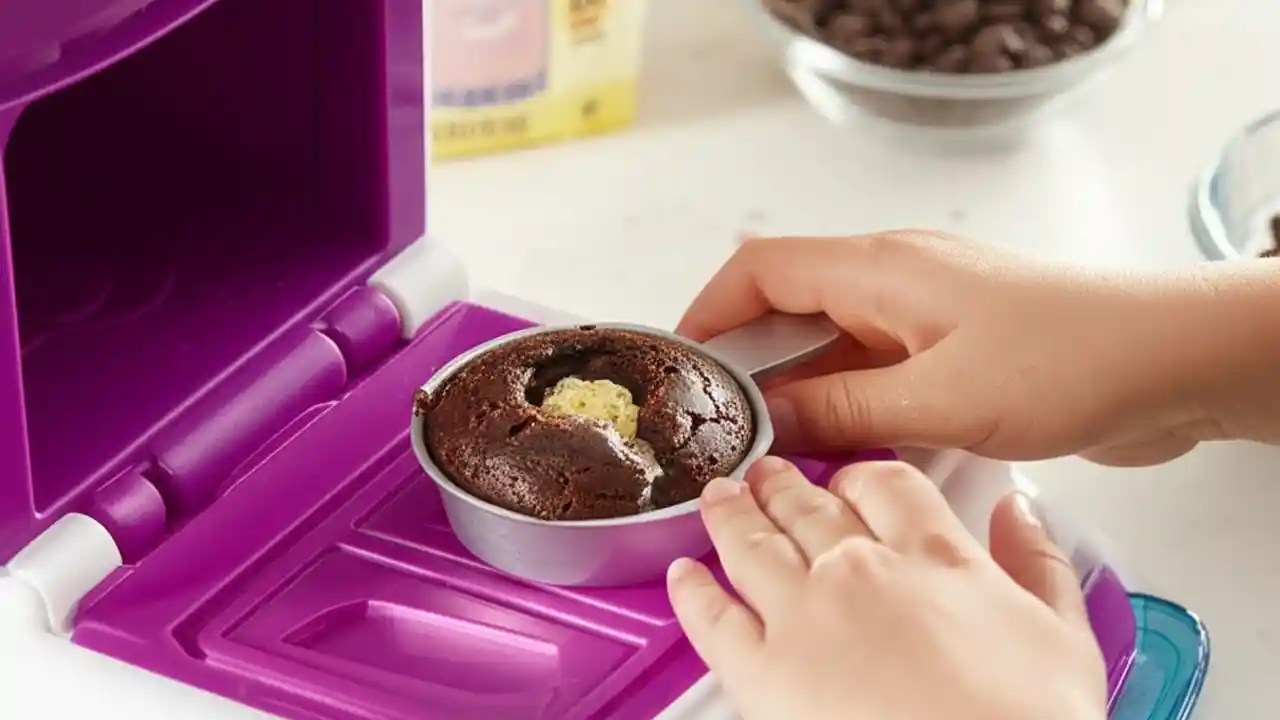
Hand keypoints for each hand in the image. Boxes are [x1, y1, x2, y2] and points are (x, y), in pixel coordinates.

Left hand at [667, 458, 1106, 719]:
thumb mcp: (1065, 638)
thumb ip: (1041, 563)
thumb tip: (1023, 510)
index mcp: (934, 557)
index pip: (886, 486)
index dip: (860, 475)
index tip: (850, 478)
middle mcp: (859, 571)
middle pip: (809, 506)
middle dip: (784, 484)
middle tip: (768, 471)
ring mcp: (802, 615)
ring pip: (751, 543)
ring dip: (731, 514)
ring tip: (719, 496)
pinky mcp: (759, 670)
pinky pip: (712, 616)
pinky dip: (692, 590)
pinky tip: (682, 573)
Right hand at [678, 232, 1279, 464]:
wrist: (1170, 361)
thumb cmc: (1068, 361)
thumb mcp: (935, 400)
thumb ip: (842, 411)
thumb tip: (770, 423)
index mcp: (879, 270)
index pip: (760, 267)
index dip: (708, 310)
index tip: (678, 365)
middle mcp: (895, 280)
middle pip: (789, 303)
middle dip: (748, 361)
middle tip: (718, 423)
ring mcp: (925, 312)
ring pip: (833, 342)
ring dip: (803, 390)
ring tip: (772, 448)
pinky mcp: (954, 346)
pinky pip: (876, 367)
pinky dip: (849, 401)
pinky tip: (842, 448)